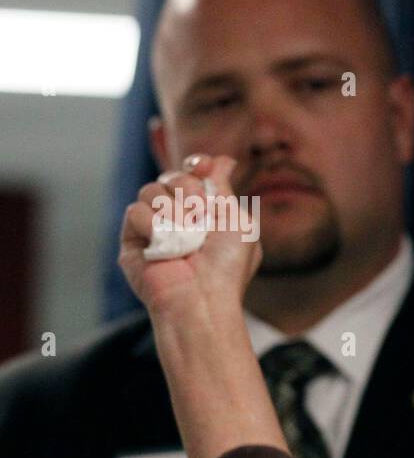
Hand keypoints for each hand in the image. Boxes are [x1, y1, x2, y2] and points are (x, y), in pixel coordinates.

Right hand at [118, 153, 262, 321]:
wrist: (203, 297)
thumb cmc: (226, 266)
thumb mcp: (237, 222)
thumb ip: (225, 189)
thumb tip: (222, 160)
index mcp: (205, 212)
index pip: (192, 173)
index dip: (196, 165)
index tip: (202, 166)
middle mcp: (179, 217)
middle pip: (172, 176)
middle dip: (189, 190)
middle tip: (202, 216)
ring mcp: (154, 228)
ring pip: (151, 190)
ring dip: (173, 210)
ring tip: (186, 237)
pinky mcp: (132, 241)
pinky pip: (134, 210)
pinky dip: (153, 225)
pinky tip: (165, 246)